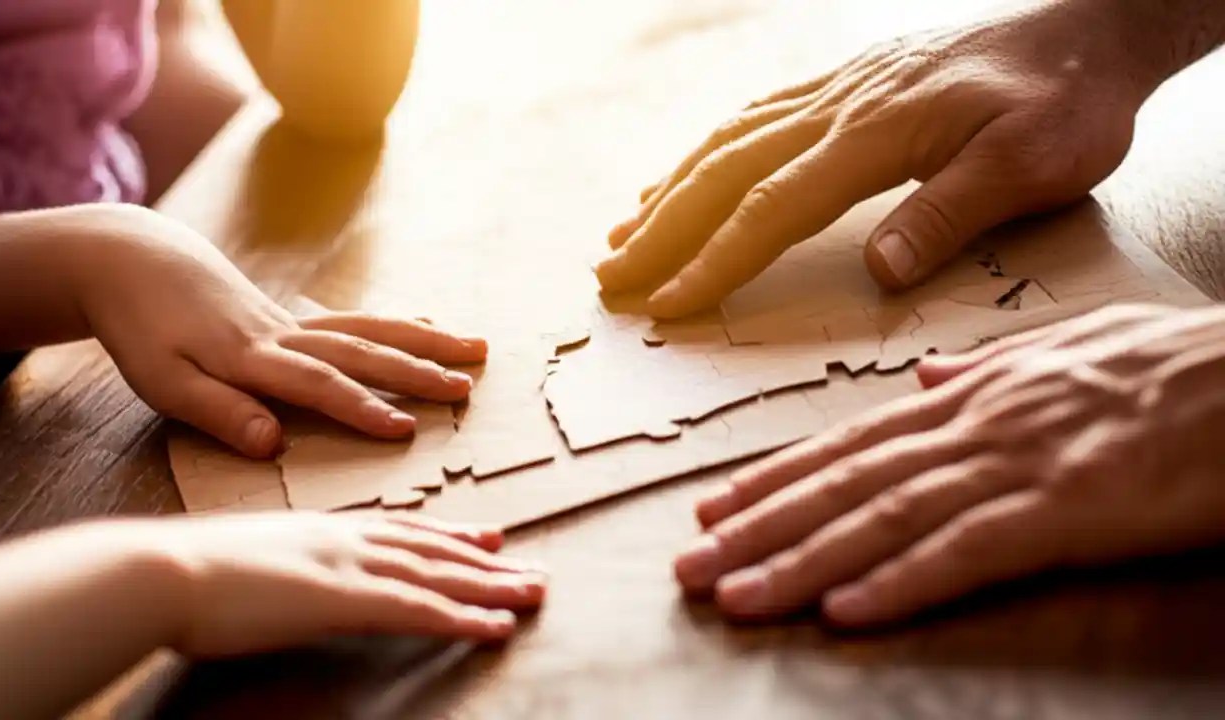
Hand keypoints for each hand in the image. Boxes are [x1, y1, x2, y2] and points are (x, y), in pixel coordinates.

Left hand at [73, 204, 485, 457]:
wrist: (133, 259)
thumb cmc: (142, 328)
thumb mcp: (163, 381)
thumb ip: (220, 412)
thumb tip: (273, 444)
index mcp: (252, 357)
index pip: (316, 385)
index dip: (361, 408)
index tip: (407, 429)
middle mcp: (284, 335)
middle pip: (361, 351)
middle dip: (417, 371)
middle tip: (466, 387)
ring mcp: (293, 321)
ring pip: (370, 329)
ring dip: (424, 341)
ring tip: (474, 348)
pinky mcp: (292, 316)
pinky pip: (356, 319)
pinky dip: (396, 324)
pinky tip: (425, 325)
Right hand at [101, 511, 544, 655]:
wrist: (157, 570)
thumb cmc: (186, 571)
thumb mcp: (247, 557)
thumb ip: (281, 562)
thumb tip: (291, 576)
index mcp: (323, 528)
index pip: (401, 529)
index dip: (448, 534)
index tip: (486, 535)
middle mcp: (346, 539)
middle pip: (432, 549)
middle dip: (485, 561)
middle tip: (529, 567)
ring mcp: (348, 567)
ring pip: (438, 576)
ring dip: (491, 588)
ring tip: (533, 593)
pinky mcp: (344, 599)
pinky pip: (418, 610)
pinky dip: (462, 618)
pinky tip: (495, 626)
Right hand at [597, 0, 1161, 316]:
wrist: (1090, 23)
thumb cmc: (1067, 100)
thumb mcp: (1029, 166)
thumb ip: (947, 215)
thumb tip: (876, 270)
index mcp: (874, 133)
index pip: (772, 206)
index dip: (714, 261)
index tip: (667, 305)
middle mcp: (838, 106)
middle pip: (725, 171)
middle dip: (662, 231)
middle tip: (608, 278)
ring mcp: (836, 89)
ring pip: (728, 140)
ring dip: (669, 192)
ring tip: (622, 235)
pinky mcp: (845, 85)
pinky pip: (754, 117)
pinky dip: (706, 154)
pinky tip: (685, 174)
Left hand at [674, 304, 1224, 626]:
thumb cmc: (1176, 368)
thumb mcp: (1067, 352)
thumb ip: (987, 367)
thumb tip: (922, 375)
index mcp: (974, 396)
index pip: (851, 441)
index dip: (776, 477)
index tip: (716, 506)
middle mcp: (975, 426)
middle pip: (846, 483)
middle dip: (760, 527)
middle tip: (691, 563)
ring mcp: (1017, 466)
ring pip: (884, 519)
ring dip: (803, 562)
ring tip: (736, 594)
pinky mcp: (1068, 509)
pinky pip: (969, 553)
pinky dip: (902, 583)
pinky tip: (846, 610)